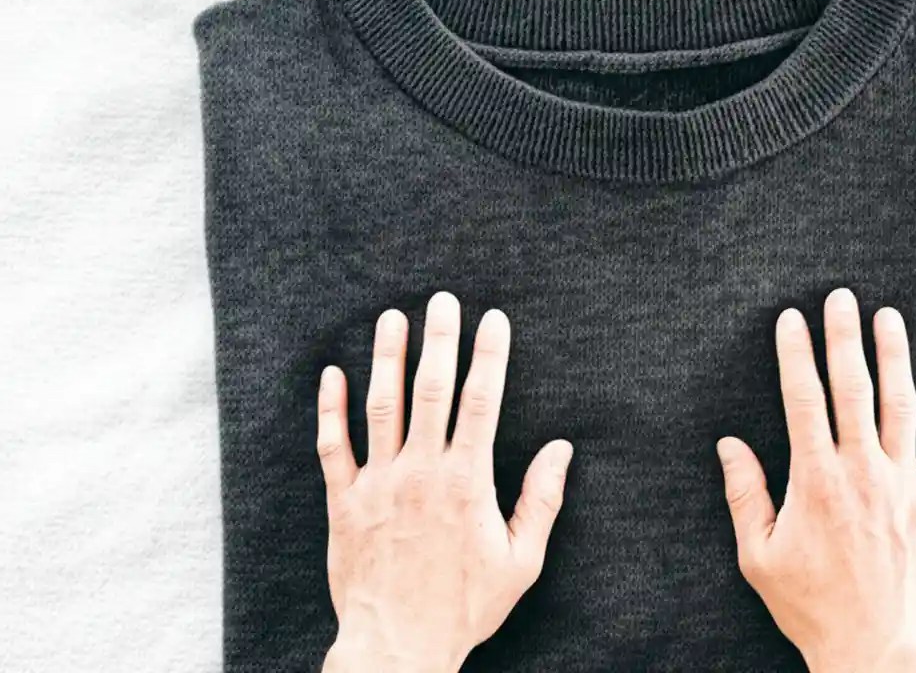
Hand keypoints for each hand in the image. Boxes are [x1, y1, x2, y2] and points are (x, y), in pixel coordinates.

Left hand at [316, 292, 573, 672]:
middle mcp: (421, 472)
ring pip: (381, 406)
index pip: (481, 402)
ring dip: (386, 358)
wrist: (397, 647)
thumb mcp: (520, 561)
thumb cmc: (463, 607)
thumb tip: (562, 450)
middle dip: (439, 339)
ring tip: (391, 318)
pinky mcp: (344, 502)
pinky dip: (330, 408)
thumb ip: (541, 501)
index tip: (493, 319)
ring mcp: (378, 484)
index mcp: (466, 482)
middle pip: (431, 390)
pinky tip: (332, 375)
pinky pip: (333, 445)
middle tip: (442, 299)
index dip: (489, 355)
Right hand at [716, 289, 915, 672]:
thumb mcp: (758, 556)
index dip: (796, 354)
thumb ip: (744, 495)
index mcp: (814, 481)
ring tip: (889, 317)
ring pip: (902, 407)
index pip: (803, 400)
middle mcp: (862, 473)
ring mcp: (905, 487)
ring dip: (895, 358)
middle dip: (845, 338)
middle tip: (842, 297)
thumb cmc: (810, 607)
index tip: (792, 319)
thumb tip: (729, 445)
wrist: (873, 652)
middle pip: (853, 389)